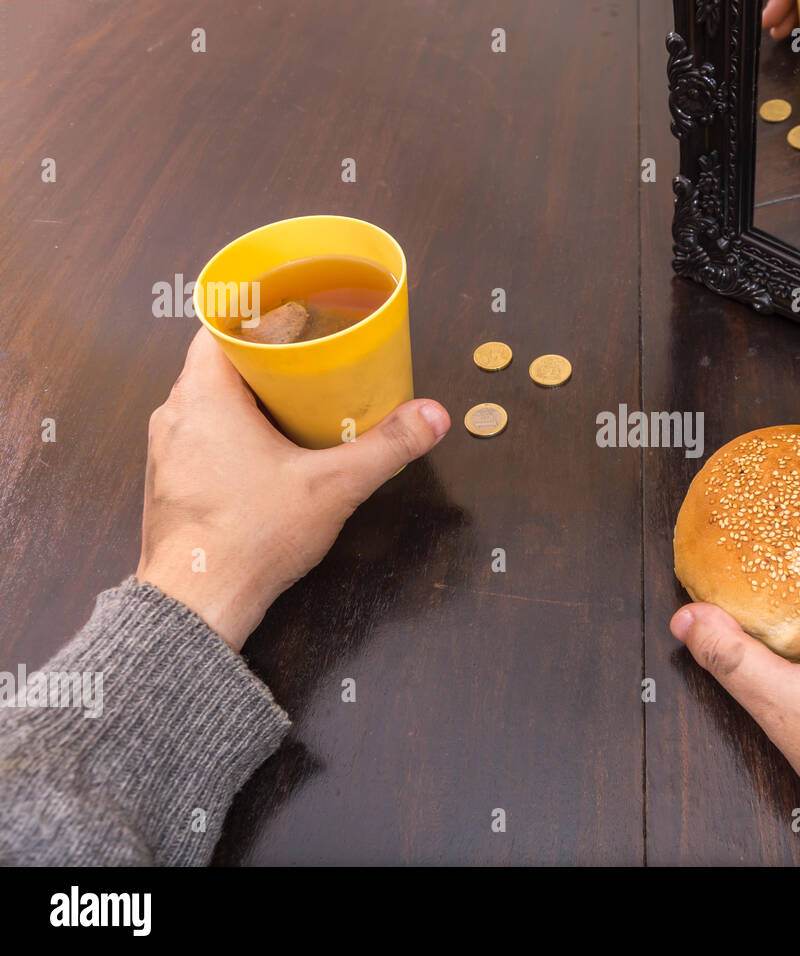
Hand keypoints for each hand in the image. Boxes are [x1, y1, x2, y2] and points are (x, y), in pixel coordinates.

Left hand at [137, 330, 449, 651]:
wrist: (198, 601)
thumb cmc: (247, 539)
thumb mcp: (334, 485)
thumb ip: (387, 447)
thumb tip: (431, 417)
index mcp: (204, 396)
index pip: (220, 327)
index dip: (258, 315)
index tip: (295, 316)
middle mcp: (175, 415)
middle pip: (219, 363)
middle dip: (267, 360)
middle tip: (313, 362)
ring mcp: (168, 451)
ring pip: (208, 402)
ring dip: (249, 399)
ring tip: (297, 406)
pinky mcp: (172, 483)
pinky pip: (202, 438)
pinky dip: (234, 433)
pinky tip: (269, 453)